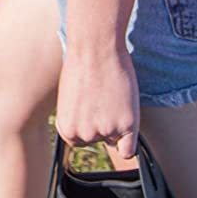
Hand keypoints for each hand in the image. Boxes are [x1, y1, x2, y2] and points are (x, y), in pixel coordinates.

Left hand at [56, 42, 140, 158]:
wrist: (95, 47)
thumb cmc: (81, 64)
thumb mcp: (70, 97)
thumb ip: (77, 116)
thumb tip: (87, 124)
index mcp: (66, 129)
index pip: (81, 140)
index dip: (88, 123)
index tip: (93, 109)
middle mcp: (85, 134)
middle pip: (99, 140)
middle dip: (103, 123)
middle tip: (104, 98)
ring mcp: (106, 131)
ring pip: (115, 139)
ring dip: (117, 123)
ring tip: (112, 95)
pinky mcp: (127, 124)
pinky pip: (129, 150)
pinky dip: (129, 143)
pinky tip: (128, 123)